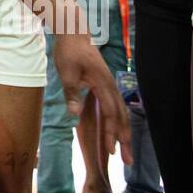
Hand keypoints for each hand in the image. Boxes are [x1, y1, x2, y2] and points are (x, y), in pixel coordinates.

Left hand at [51, 30, 132, 165]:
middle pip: (121, 116)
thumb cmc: (68, 51)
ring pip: (120, 111)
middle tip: (127, 160)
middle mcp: (110, 85)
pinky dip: (118, 120)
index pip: (110, 114)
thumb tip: (74, 115)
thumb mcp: (66, 72)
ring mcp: (109, 84)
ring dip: (123, 131)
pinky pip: (115, 105)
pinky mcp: (105, 83)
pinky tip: (117, 129)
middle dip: (124, 139)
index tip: (111, 151)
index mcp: (102, 84)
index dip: (111, 133)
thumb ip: (72, 93)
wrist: (73, 32)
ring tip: (125, 149)